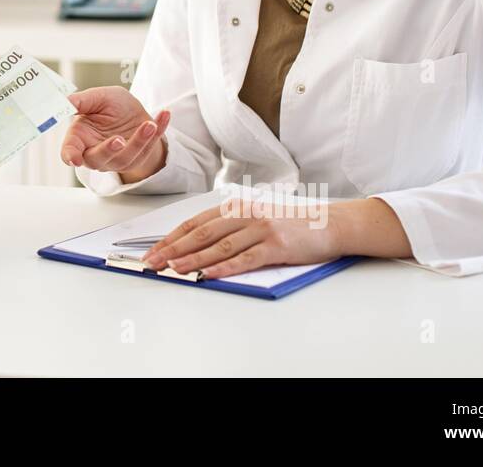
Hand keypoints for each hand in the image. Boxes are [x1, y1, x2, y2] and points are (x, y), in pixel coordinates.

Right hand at [58, 86, 170, 183]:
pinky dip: (158, 131)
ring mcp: (118, 158)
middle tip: (118, 139)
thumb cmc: (111, 106)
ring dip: (139, 141)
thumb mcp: (97, 97)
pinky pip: (149, 147)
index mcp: (80, 138)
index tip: (74, 159)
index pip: (70, 152)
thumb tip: (64, 101)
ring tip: (148, 124)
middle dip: (108, 151)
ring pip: (126, 158)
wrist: (133, 112)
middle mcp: (96, 152)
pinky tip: (164, 115)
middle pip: (98, 160)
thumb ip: (81, 101)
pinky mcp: (139, 156)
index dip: (70, 156)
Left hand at [141, 193, 346, 278]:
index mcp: (236, 208)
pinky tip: (208, 274)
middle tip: (152, 262)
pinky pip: (244, 258)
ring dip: (192, 258)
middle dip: (173, 249)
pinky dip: (223, 267)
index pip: (195, 223)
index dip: (172, 237)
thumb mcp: (256, 217)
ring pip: (219, 246)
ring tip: (172, 269)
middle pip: (201, 233)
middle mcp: (245, 215)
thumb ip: (231, 227)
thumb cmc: (291, 223)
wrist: (330, 223)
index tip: (153, 250)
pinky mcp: (276, 245)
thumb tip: (197, 246)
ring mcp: (260, 229)